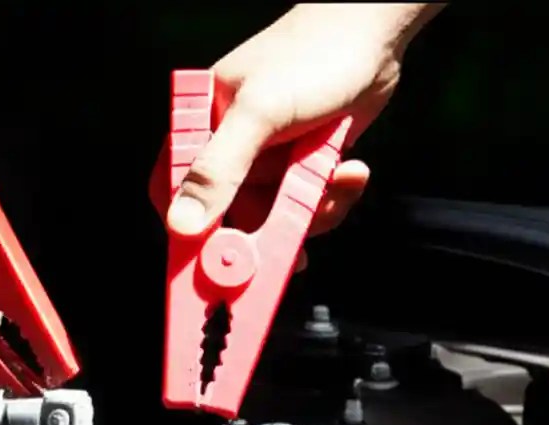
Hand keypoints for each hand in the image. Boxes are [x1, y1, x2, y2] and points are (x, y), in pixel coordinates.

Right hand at [149, 3, 441, 241]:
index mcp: (200, 130)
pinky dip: (332, 199)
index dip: (188, 233)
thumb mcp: (260, 113)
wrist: (374, 38)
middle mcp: (229, 152)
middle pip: (228, 221)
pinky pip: (307, 209)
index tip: (214, 262)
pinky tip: (349, 170)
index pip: (173, 193)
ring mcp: (266, 164)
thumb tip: (182, 222)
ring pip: (273, 221)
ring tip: (335, 181)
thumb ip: (218, 169)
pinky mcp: (301, 171)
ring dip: (312, 212)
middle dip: (266, 233)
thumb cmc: (312, 55)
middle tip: (292, 244)